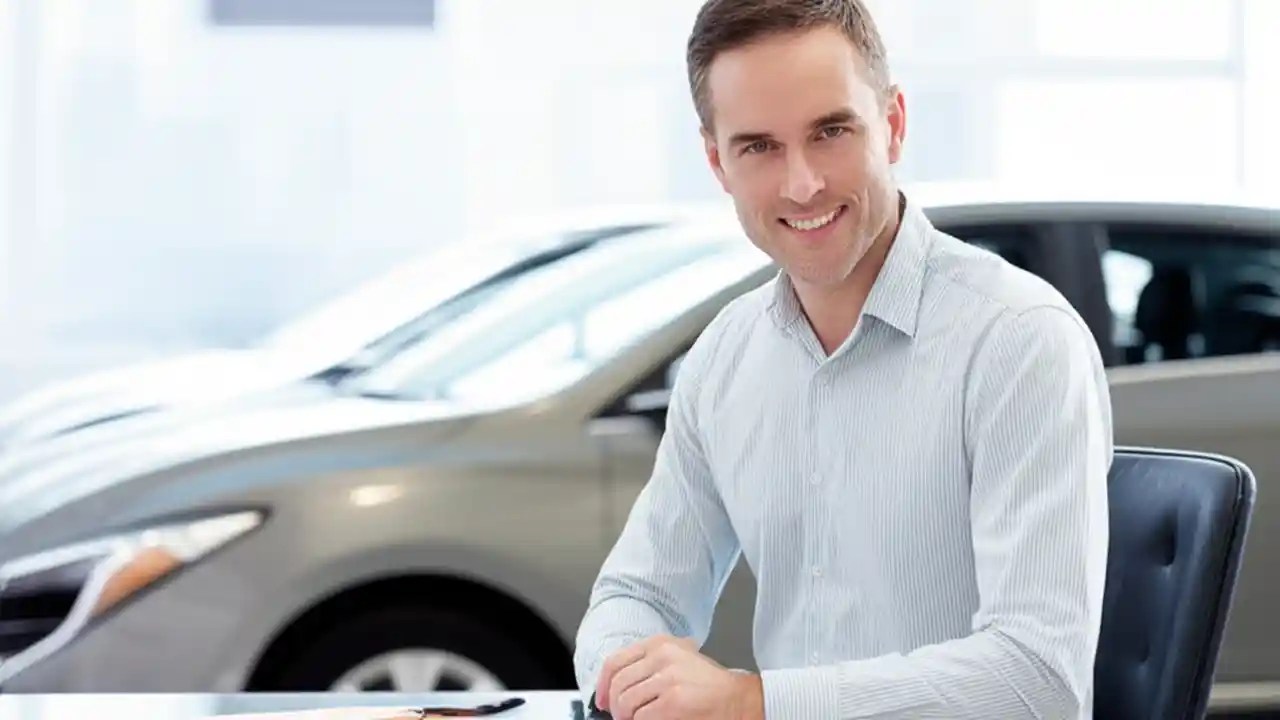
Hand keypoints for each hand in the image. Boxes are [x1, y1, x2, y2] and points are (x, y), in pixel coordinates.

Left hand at [595, 635, 763, 719]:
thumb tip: (616, 687)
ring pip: (626, 703)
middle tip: (622, 717)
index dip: (602, 685)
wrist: (739, 700)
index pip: (615, 662)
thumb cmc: (710, 686)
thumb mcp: (679, 661)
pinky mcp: (673, 702)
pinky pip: (640, 718)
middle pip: (618, 685)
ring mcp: (667, 679)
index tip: (601, 701)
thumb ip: (649, 666)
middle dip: (615, 707)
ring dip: (628, 718)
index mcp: (661, 644)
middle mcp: (662, 656)